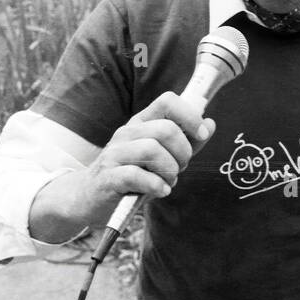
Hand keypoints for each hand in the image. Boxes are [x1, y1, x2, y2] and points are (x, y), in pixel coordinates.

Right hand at [29, 92, 214, 242]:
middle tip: (179, 169)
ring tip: (167, 182)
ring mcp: (115, 154)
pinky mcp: (108, 177)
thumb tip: (210, 124)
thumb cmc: (131, 176)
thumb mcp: (162, 157)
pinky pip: (137, 176)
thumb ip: (186, 141)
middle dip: (183, 153)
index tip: (200, 135)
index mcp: (142, 122)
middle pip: (166, 130)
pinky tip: (158, 191)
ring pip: (152, 150)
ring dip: (170, 171)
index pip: (168, 101)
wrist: (88, 198)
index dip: (190, 116)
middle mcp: (127, 132)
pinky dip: (156, 186)